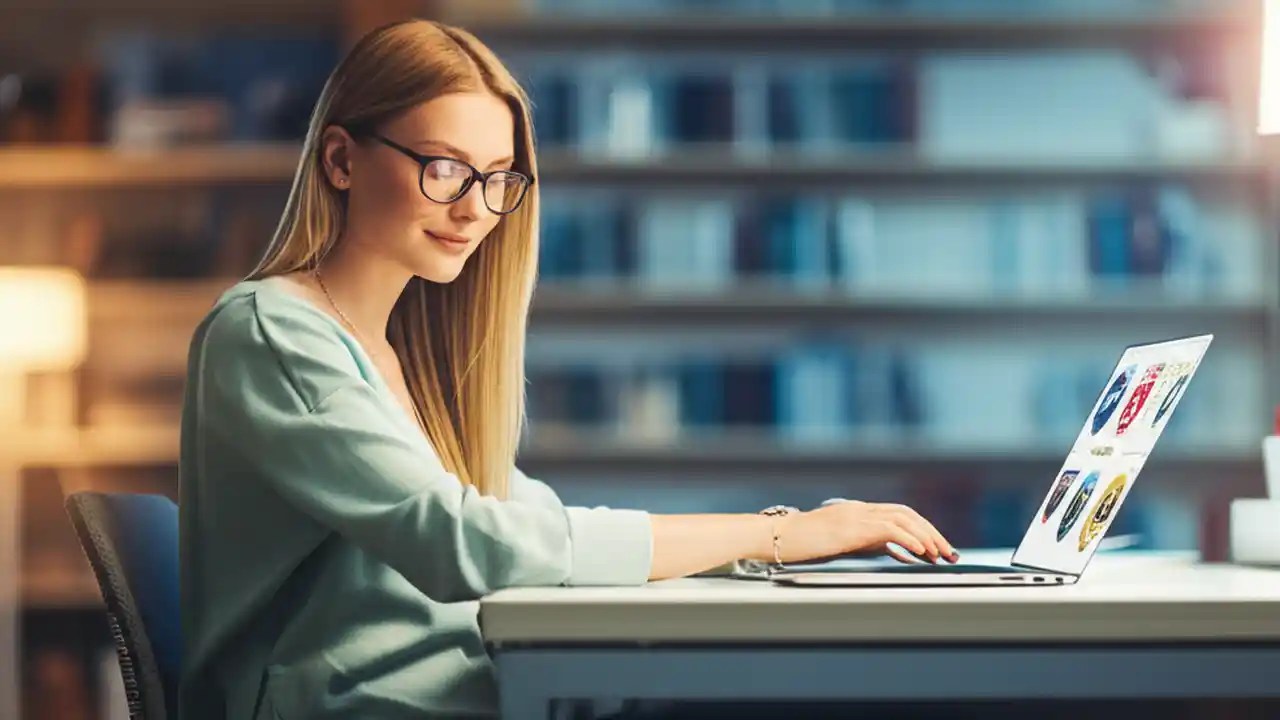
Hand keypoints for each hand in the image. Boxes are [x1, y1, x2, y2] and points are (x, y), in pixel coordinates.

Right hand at [773, 500, 958, 564]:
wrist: (777, 538)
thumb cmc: (802, 543)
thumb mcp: (840, 543)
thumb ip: (866, 543)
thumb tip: (896, 551)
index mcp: (857, 511)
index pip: (899, 514)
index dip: (923, 528)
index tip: (938, 547)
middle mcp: (859, 508)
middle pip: (906, 513)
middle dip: (932, 532)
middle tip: (948, 552)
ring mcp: (855, 515)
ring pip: (902, 517)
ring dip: (926, 535)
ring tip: (940, 553)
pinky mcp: (850, 527)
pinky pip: (887, 528)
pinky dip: (909, 538)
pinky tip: (921, 551)